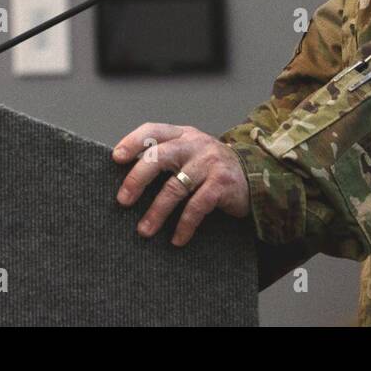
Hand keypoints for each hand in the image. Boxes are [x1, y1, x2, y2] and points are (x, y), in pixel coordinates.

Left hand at [112, 123, 250, 245]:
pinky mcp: (222, 183)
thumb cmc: (211, 168)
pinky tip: (177, 239)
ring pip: (175, 186)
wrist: (256, 175)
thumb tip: (126, 177)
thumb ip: (165, 156)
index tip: (115, 158)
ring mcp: (209, 163)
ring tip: (144, 230)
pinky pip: (197, 206)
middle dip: (137, 178)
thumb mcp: (189, 153)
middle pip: (159, 156)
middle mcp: (194, 144)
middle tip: (122, 200)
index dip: (132, 142)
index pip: (152, 130)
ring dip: (157, 211)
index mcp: (182, 134)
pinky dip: (184, 225)